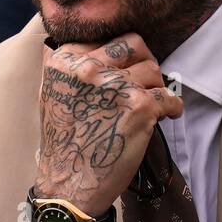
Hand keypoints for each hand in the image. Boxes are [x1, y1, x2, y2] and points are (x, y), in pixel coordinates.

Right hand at [33, 33, 183, 219]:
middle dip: (144, 61)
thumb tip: (59, 42)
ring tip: (149, 105)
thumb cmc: (61, 142)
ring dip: (156, 87)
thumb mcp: (48, 94)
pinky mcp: (140, 107)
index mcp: (66, 61)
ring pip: (154, 70)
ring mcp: (116, 86)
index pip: (108, 38)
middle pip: (134, 45)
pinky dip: (172, 108)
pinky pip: (170, 97)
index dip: (121, 55)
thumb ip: (61, 66)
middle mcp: (90, 68)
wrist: (69, 183)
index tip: (124, 70)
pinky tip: (165, 116)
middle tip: (144, 81)